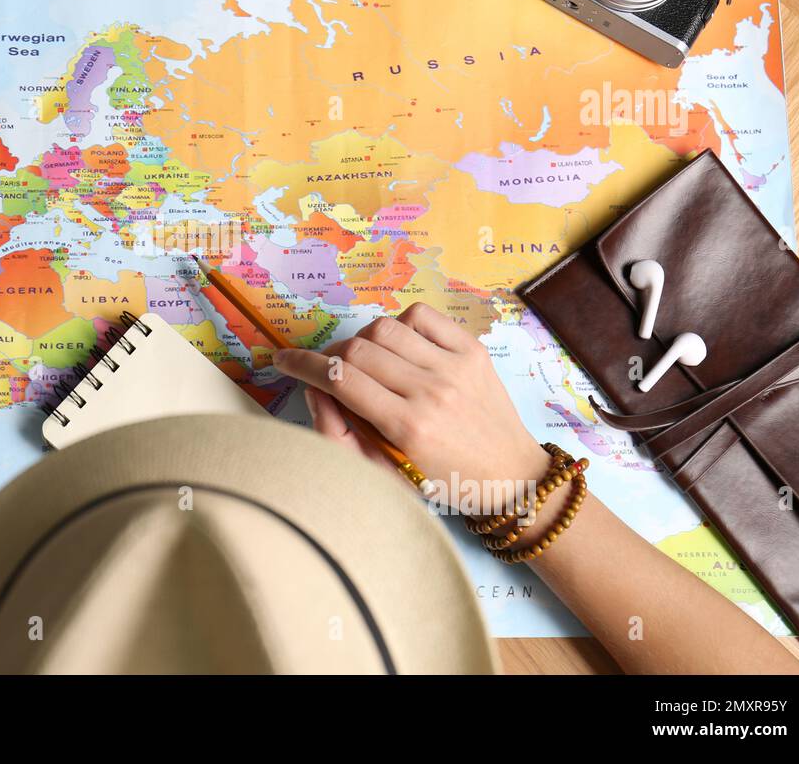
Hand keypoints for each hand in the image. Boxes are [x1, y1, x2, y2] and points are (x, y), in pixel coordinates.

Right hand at [273, 303, 547, 504]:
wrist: (513, 477)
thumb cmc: (443, 483)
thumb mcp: (383, 476)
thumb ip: (338, 436)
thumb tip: (314, 390)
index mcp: (408, 428)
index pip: (340, 379)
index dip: (303, 366)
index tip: (285, 362)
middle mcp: (432, 392)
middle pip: (357, 349)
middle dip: (330, 356)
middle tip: (329, 371)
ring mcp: (455, 366)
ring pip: (384, 328)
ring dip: (363, 340)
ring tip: (367, 362)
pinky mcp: (473, 350)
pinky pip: (420, 316)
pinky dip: (399, 325)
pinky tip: (399, 348)